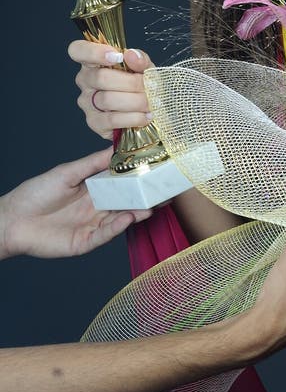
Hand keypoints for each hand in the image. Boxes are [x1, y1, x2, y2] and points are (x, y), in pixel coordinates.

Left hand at [0, 147, 150, 258]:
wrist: (11, 220)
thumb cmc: (35, 193)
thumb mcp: (66, 173)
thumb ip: (92, 163)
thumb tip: (114, 149)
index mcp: (93, 190)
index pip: (122, 184)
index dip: (138, 179)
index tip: (156, 172)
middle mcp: (96, 208)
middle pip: (126, 203)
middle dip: (145, 198)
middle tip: (164, 192)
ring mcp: (92, 225)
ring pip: (120, 219)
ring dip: (136, 213)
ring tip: (151, 206)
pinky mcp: (85, 242)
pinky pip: (105, 234)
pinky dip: (117, 226)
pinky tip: (128, 218)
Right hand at [68, 41, 152, 139]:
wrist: (150, 110)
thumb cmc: (142, 85)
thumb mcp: (146, 68)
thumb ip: (140, 59)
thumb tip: (131, 55)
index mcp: (93, 61)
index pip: (78, 50)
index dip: (94, 52)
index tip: (117, 56)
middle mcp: (85, 80)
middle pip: (100, 78)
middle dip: (131, 83)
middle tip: (150, 87)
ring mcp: (87, 102)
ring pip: (107, 99)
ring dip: (135, 101)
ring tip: (150, 103)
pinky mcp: (94, 122)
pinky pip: (111, 119)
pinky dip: (133, 118)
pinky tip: (145, 116)